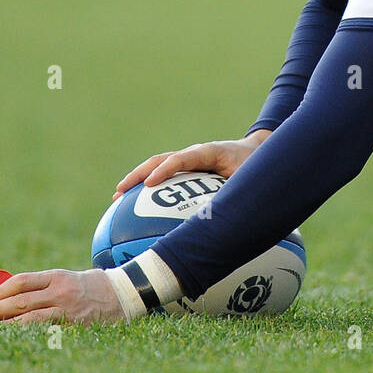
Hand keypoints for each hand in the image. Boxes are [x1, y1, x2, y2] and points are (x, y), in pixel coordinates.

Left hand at [0, 269, 124, 324]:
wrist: (124, 294)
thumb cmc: (92, 287)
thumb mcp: (69, 278)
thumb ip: (44, 285)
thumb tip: (10, 297)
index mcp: (57, 276)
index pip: (21, 281)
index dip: (0, 292)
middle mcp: (60, 291)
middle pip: (20, 301)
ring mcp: (67, 310)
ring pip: (29, 319)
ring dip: (5, 325)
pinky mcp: (73, 326)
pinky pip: (44, 331)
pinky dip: (26, 334)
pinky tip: (14, 337)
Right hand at [113, 130, 269, 198]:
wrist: (256, 149)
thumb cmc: (253, 166)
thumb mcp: (250, 180)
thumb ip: (238, 196)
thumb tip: (225, 222)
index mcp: (209, 152)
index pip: (182, 158)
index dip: (165, 170)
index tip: (150, 184)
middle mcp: (194, 153)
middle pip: (161, 160)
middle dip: (139, 175)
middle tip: (120, 192)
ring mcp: (188, 159)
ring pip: (157, 166)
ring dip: (137, 179)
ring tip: (116, 199)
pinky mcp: (186, 166)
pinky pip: (164, 174)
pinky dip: (148, 187)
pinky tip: (134, 208)